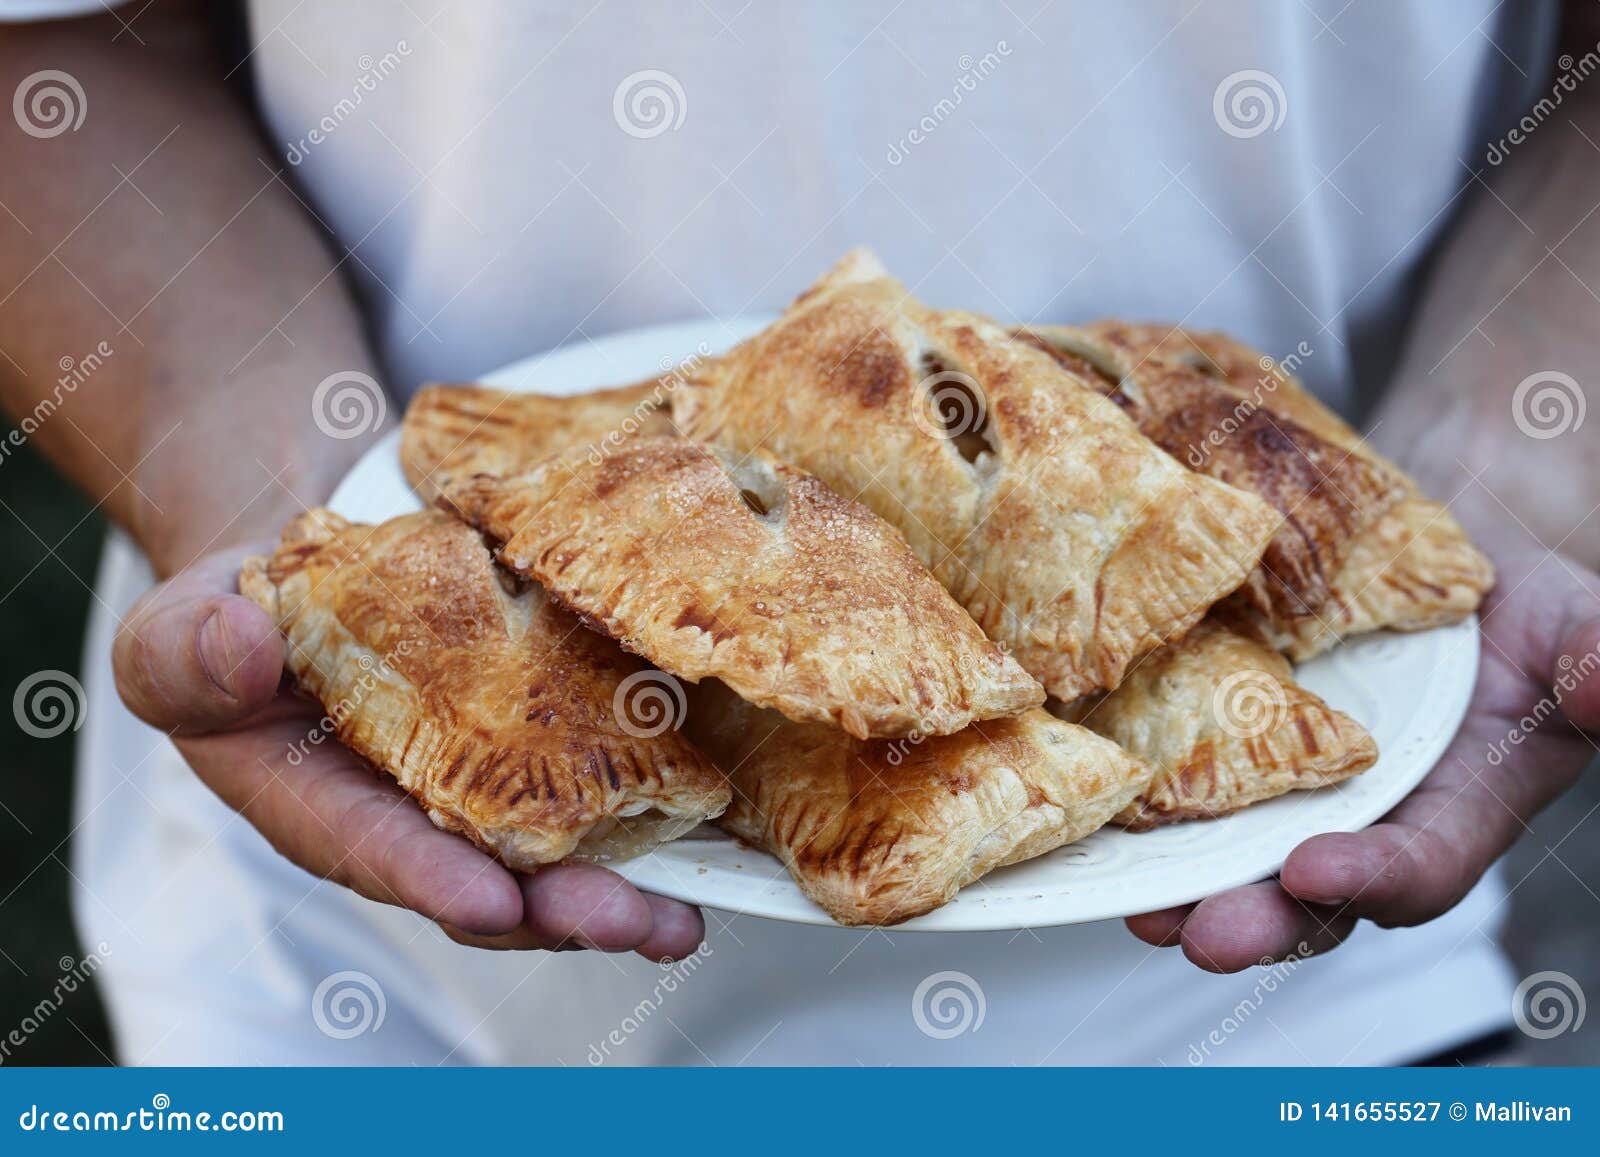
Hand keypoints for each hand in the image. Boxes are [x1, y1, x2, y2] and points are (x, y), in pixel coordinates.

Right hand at [112, 543, 705, 959]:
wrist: (314, 557)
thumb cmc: (237, 611)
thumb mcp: (178, 629)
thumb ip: (183, 655)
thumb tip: (239, 649)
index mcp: (319, 807)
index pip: (376, 851)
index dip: (434, 880)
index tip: (494, 899)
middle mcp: (410, 815)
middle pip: (488, 877)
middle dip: (562, 908)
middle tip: (634, 922)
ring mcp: (481, 784)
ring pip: (555, 852)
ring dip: (624, 888)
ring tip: (685, 915)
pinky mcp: (539, 738)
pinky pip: (594, 779)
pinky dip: (649, 805)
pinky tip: (709, 823)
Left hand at [1126, 530, 1599, 970]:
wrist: (1427, 543)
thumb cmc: (1510, 595)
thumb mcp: (1574, 625)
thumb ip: (1599, 663)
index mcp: (1455, 806)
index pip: (1420, 865)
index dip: (1373, 880)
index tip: (1318, 872)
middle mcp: (1363, 816)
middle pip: (1310, 894)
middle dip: (1256, 919)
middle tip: (1200, 934)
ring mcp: (1291, 790)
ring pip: (1234, 858)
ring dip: (1184, 890)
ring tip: (1136, 907)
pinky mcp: (1230, 745)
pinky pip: (1185, 786)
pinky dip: (1144, 807)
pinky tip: (1102, 808)